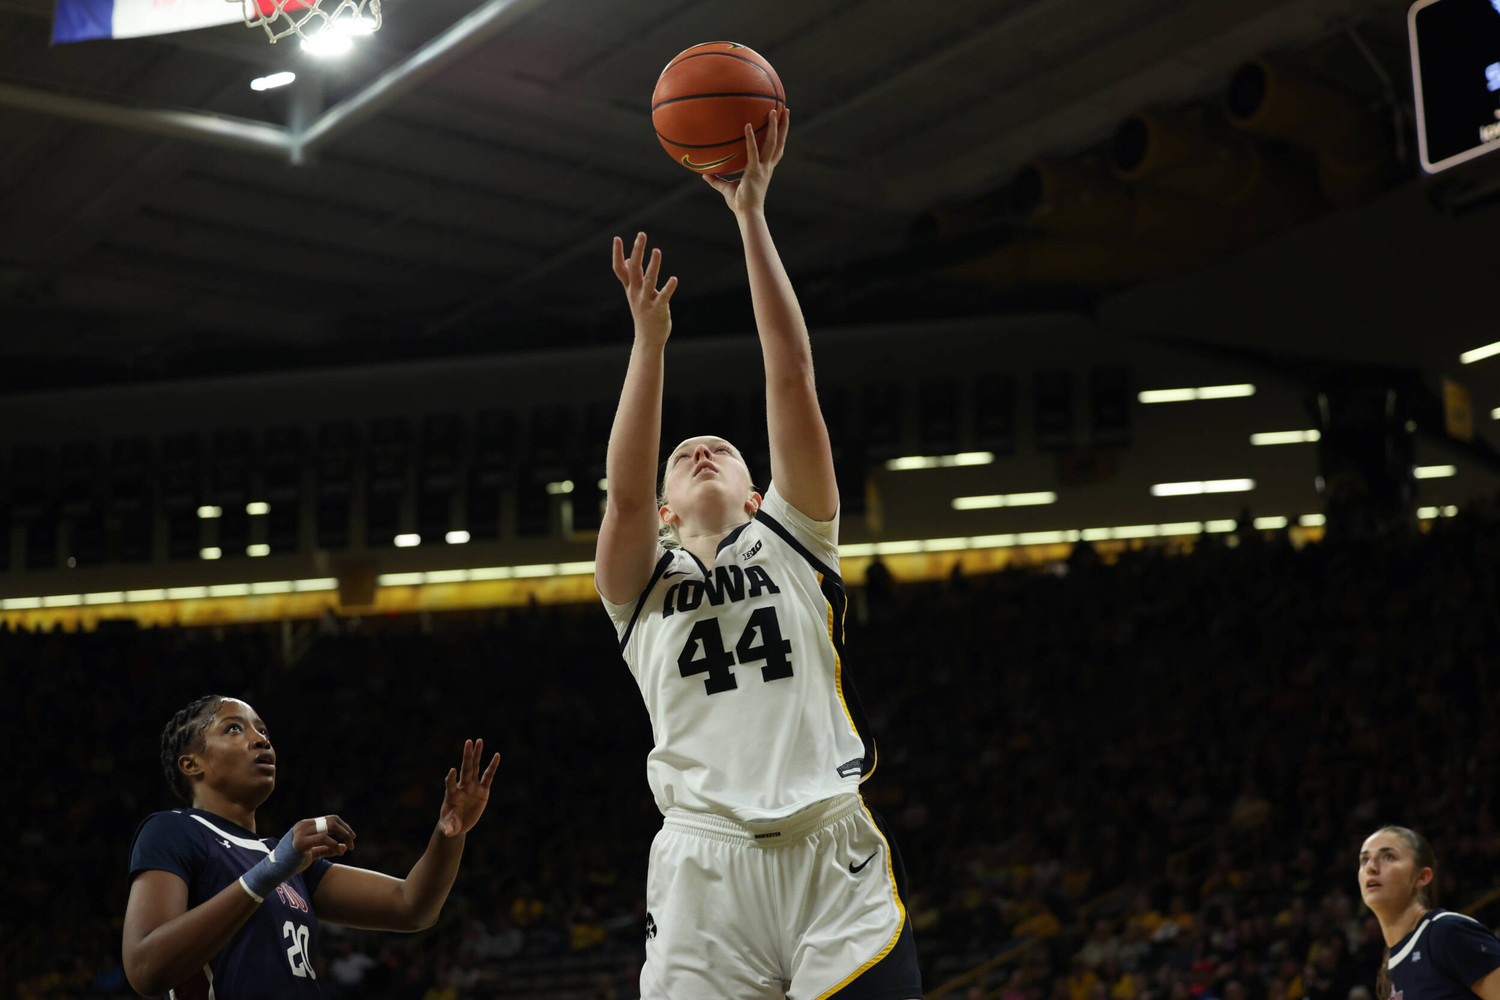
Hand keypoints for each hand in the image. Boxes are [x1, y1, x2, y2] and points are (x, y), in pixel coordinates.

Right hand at [291, 814, 354, 870]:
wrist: (274, 871)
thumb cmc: (293, 861)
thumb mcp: (313, 853)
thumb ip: (327, 849)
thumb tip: (344, 847)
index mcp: (306, 825)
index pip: (331, 819)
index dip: (344, 826)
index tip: (352, 837)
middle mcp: (304, 825)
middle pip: (332, 820)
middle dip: (346, 831)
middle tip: (353, 842)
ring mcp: (301, 832)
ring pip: (330, 826)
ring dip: (344, 836)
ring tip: (348, 848)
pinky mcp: (300, 842)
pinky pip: (322, 838)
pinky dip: (334, 844)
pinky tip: (338, 851)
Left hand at [438, 738, 500, 837]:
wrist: (458, 823)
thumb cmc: (451, 824)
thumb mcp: (450, 827)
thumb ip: (449, 828)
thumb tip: (449, 833)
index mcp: (452, 795)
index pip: (450, 784)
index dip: (451, 778)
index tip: (451, 771)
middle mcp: (462, 787)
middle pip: (465, 769)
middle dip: (467, 756)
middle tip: (468, 742)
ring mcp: (473, 787)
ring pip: (475, 768)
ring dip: (477, 755)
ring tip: (479, 741)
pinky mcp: (482, 790)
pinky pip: (488, 776)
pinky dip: (492, 766)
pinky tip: (497, 755)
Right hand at [611, 232, 676, 346]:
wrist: (648, 338)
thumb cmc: (643, 313)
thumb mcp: (635, 294)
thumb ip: (633, 277)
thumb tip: (630, 260)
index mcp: (630, 288)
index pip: (620, 269)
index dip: (617, 254)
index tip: (617, 238)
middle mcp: (636, 293)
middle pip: (634, 269)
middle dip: (637, 251)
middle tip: (642, 234)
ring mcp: (646, 301)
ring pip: (648, 280)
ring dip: (653, 265)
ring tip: (656, 250)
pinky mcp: (658, 309)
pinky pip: (663, 297)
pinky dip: (668, 288)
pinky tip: (674, 279)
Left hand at [704, 106, 788, 214]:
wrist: (746, 214)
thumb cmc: (739, 204)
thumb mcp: (726, 189)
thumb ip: (716, 180)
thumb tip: (704, 174)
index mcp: (765, 169)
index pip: (775, 150)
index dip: (780, 137)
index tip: (783, 123)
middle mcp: (767, 167)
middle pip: (779, 143)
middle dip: (783, 126)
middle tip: (785, 109)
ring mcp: (763, 168)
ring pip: (772, 144)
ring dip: (774, 126)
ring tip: (773, 110)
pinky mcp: (755, 171)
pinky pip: (752, 151)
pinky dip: (750, 139)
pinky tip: (747, 125)